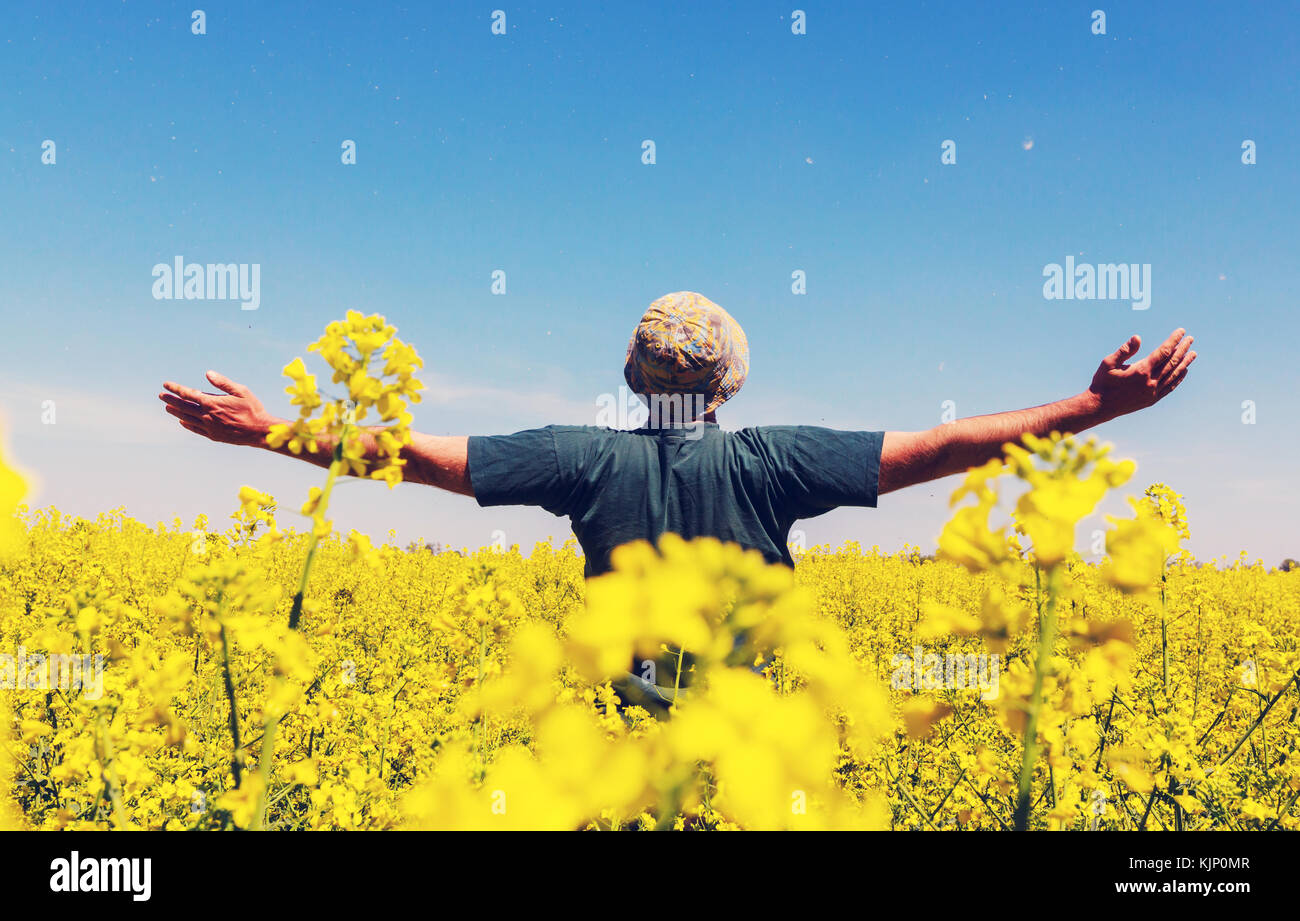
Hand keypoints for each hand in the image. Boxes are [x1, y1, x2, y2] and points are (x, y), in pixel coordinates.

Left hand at [158, 371, 280, 446]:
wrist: (259, 431)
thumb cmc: (252, 409)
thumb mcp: (241, 391)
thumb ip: (223, 383)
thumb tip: (208, 373)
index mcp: (212, 403)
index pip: (188, 394)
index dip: (176, 389)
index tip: (166, 384)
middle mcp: (207, 416)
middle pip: (184, 406)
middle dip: (171, 400)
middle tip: (161, 395)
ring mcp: (209, 427)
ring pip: (187, 418)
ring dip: (176, 412)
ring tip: (167, 407)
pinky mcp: (214, 436)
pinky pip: (196, 429)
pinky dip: (187, 424)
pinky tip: (182, 421)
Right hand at [1086, 328, 1196, 418]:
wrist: (1099, 407)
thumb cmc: (1102, 382)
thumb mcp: (1108, 363)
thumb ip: (1124, 350)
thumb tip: (1138, 338)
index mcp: (1141, 370)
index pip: (1163, 352)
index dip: (1173, 340)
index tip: (1181, 331)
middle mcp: (1150, 382)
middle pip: (1172, 362)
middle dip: (1182, 349)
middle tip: (1190, 339)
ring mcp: (1152, 392)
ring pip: (1174, 374)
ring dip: (1185, 363)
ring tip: (1193, 353)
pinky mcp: (1152, 400)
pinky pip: (1170, 387)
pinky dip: (1179, 378)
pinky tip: (1184, 371)